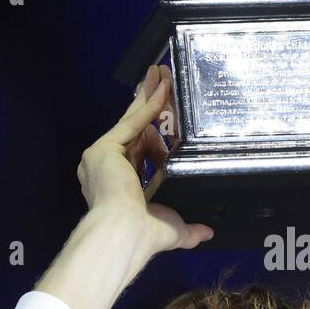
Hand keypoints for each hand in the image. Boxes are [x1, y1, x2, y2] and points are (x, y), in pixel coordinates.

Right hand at [76, 63, 213, 252]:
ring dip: (149, 96)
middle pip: (133, 129)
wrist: (126, 233)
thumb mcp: (173, 228)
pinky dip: (149, 104)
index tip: (169, 122)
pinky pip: (133, 122)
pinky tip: (163, 89)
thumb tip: (207, 232)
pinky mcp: (104, 148)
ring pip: (132, 120)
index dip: (154, 135)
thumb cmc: (145, 235)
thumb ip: (189, 229)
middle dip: (149, 104)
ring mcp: (102, 156)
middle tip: (162, 81)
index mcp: (118, 184)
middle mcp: (105, 167)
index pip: (139, 152)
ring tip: (163, 74)